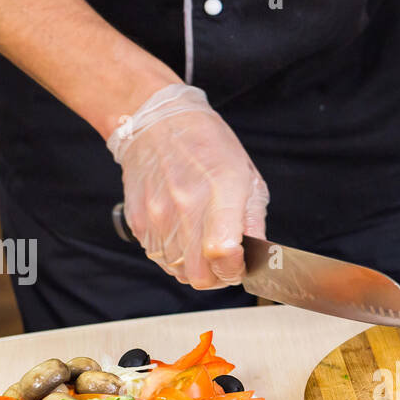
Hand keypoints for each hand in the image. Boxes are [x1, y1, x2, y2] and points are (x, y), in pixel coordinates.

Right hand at [108, 84, 268, 288]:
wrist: (158, 123)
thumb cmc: (207, 146)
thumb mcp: (247, 177)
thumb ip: (254, 222)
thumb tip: (260, 257)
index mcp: (220, 193)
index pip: (223, 253)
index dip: (235, 268)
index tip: (240, 263)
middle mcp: (185, 207)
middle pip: (200, 276)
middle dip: (217, 275)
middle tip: (224, 259)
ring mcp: (158, 217)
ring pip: (179, 272)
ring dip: (195, 266)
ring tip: (201, 240)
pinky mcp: (139, 222)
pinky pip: (159, 258)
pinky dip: (174, 255)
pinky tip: (182, 233)